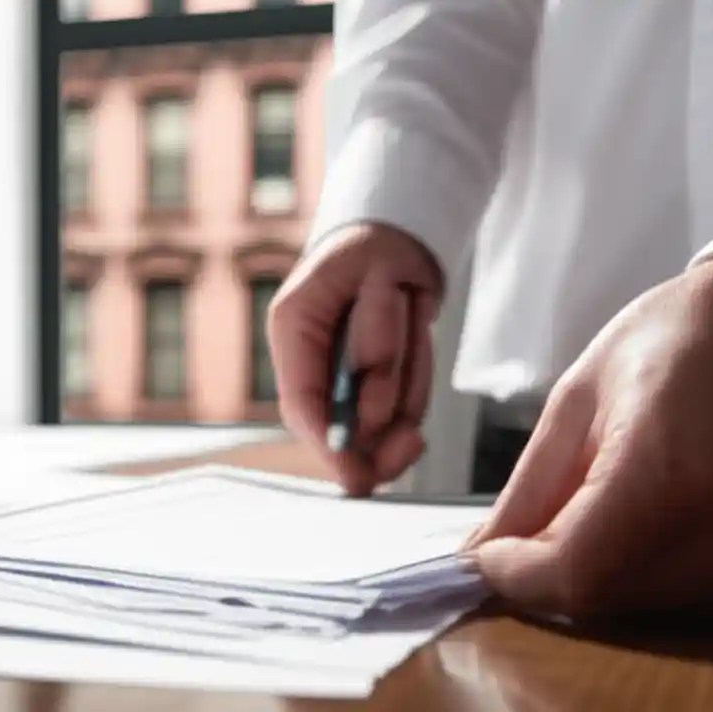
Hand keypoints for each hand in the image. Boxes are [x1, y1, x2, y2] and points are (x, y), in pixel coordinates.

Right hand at [268, 223, 443, 494]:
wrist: (397, 234)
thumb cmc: (377, 246)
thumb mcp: (377, 279)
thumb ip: (372, 345)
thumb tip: (369, 415)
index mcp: (293, 331)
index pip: (302, 406)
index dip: (329, 447)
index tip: (356, 478)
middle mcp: (311, 359)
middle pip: (340, 427)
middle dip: (380, 431)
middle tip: (413, 442)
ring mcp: (340, 372)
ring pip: (381, 416)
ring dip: (409, 382)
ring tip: (411, 314)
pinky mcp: (371, 379)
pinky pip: (403, 404)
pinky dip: (418, 380)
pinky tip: (416, 329)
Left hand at [467, 259, 712, 619]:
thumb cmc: (672, 339)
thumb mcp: (577, 400)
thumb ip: (529, 487)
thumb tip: (481, 551)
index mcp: (667, 475)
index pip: (573, 571)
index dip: (513, 574)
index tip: (478, 556)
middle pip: (603, 596)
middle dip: (540, 576)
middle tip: (513, 536)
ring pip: (637, 602)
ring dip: (583, 574)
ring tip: (571, 511)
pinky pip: (675, 590)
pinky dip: (627, 570)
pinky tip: (616, 521)